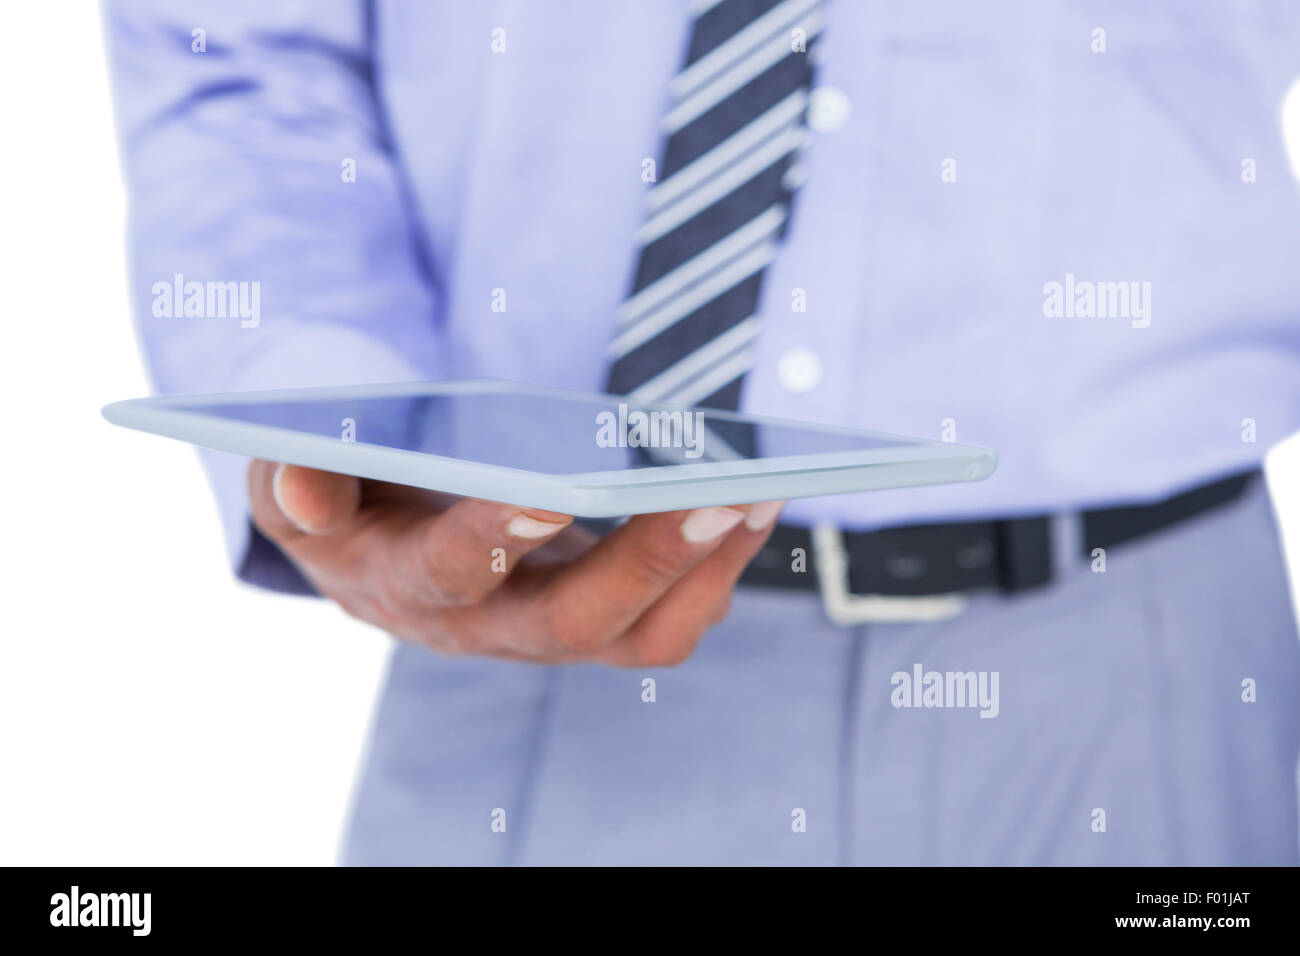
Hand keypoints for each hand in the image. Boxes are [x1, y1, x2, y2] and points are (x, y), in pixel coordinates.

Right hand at [247, 462, 784, 666]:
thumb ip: (293, 477)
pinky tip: (752, 497)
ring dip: (707, 568)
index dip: (494, 538)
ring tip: (762, 487)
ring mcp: (549, 629)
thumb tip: (299, 479)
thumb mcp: (291, 475)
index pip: (449, 572)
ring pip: (642, 634)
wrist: (379, 537)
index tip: (548, 490)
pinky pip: (670, 617)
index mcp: (400, 583)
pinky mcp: (597, 617)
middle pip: (575, 619)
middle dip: (649, 560)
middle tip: (720, 490)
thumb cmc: (345, 487)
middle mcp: (483, 626)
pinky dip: (717, 564)